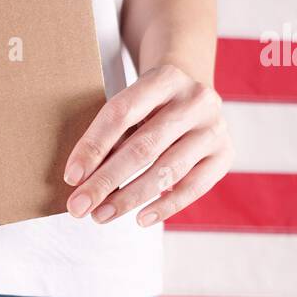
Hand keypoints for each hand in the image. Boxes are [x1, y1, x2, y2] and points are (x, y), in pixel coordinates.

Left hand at [62, 63, 232, 226]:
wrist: (195, 96)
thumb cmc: (151, 106)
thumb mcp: (133, 105)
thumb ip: (112, 134)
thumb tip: (81, 179)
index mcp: (165, 78)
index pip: (121, 113)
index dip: (94, 146)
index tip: (71, 177)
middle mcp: (195, 100)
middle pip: (144, 146)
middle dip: (106, 181)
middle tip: (79, 206)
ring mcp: (214, 128)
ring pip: (167, 170)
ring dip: (130, 197)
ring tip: (101, 215)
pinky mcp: (225, 154)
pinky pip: (194, 188)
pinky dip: (166, 207)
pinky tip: (141, 219)